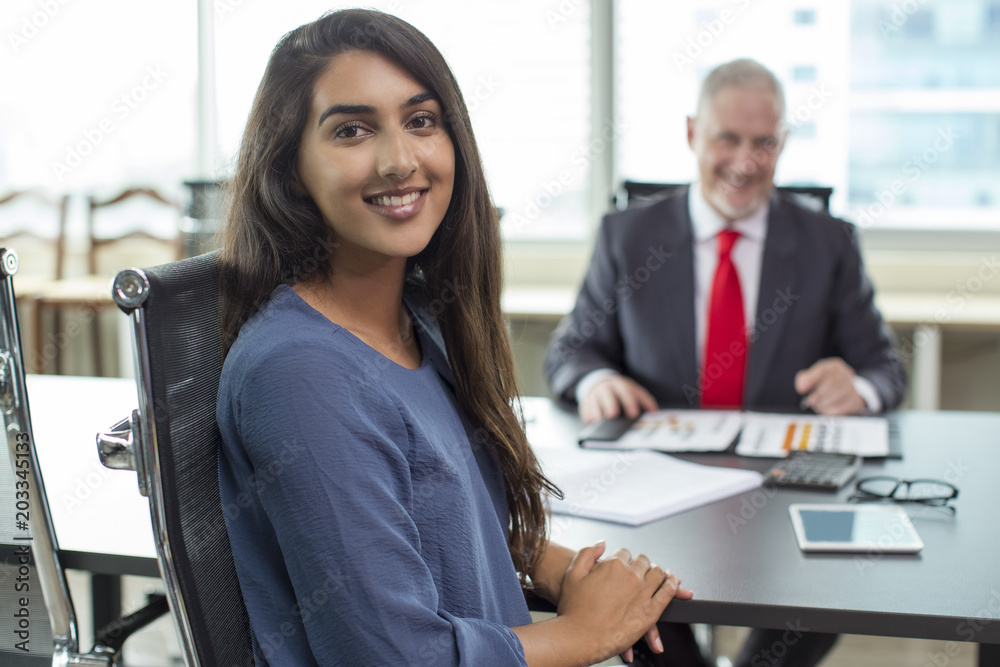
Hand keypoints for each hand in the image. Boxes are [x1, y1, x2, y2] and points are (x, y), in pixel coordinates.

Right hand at [556, 541, 689, 663]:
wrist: (578, 637)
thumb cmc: (574, 608)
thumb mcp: (572, 574)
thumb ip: (587, 553)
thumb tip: (602, 543)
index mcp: (613, 565)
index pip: (625, 552)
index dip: (623, 558)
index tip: (621, 564)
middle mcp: (630, 576)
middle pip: (643, 562)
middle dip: (640, 564)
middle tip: (637, 571)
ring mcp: (642, 593)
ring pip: (658, 574)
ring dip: (658, 571)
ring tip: (658, 574)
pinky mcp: (650, 612)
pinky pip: (668, 593)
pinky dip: (673, 585)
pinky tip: (674, 583)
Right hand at [579, 376, 657, 423]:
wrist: (600, 382)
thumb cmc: (620, 391)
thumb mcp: (634, 390)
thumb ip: (645, 400)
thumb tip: (654, 412)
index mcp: (619, 385)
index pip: (625, 392)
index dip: (629, 402)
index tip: (633, 414)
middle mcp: (605, 389)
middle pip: (607, 395)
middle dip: (610, 405)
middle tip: (613, 415)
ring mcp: (593, 395)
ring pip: (593, 402)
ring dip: (595, 412)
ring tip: (599, 421)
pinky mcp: (585, 403)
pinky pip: (584, 409)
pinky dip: (587, 416)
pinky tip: (590, 423)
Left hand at [795, 358, 866, 414]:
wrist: (843, 394)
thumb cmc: (823, 384)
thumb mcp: (811, 377)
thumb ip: (804, 379)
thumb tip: (801, 387)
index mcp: (834, 366)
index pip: (822, 370)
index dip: (810, 379)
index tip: (801, 390)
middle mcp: (845, 374)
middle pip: (831, 383)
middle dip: (818, 394)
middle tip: (810, 400)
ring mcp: (852, 387)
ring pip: (837, 396)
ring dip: (823, 403)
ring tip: (817, 405)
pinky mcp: (854, 401)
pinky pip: (842, 407)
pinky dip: (830, 411)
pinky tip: (825, 409)